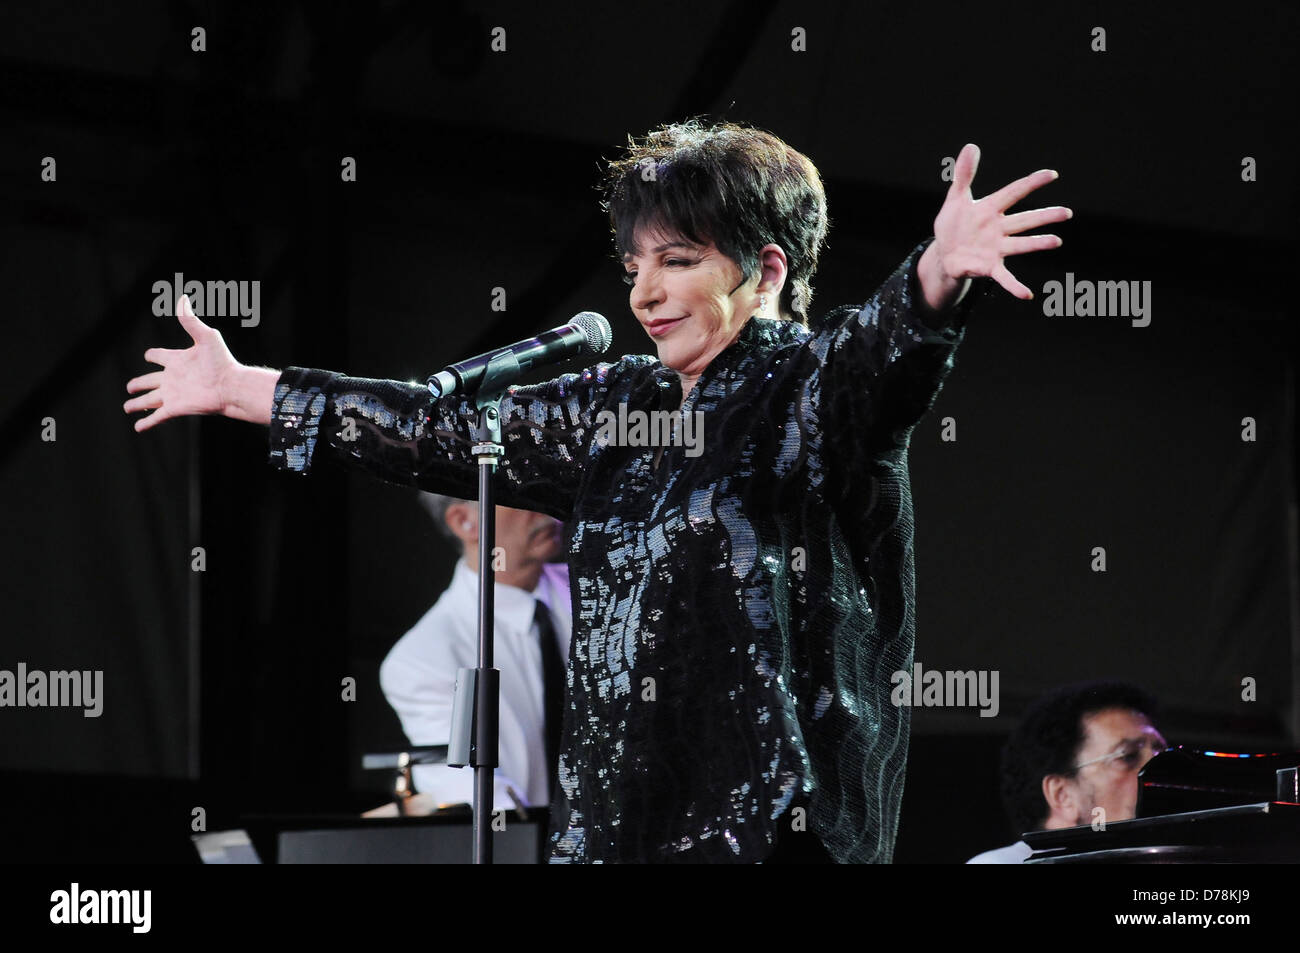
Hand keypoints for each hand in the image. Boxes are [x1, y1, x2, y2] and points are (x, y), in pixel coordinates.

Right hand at [124, 295, 240, 431]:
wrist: (231, 387)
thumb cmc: (222, 362)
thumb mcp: (206, 337)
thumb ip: (191, 320)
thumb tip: (182, 298)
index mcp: (177, 360)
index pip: (159, 356)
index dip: (153, 354)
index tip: (149, 355)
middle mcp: (173, 378)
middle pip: (150, 380)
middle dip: (138, 384)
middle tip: (130, 387)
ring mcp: (173, 394)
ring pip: (149, 399)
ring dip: (137, 404)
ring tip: (127, 407)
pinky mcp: (175, 408)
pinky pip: (157, 416)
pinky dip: (146, 422)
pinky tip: (137, 427)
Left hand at [930, 143, 1071, 299]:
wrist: (944, 252)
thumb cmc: (953, 223)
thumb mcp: (955, 198)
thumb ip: (964, 174)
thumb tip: (970, 146)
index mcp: (991, 209)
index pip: (1014, 192)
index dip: (1031, 183)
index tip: (1051, 174)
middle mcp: (999, 228)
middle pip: (1024, 220)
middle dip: (1045, 217)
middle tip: (1068, 213)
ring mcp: (996, 248)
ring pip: (1020, 245)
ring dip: (1037, 244)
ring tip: (1057, 242)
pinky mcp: (989, 267)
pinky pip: (1004, 277)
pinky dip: (1015, 286)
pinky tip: (1027, 294)